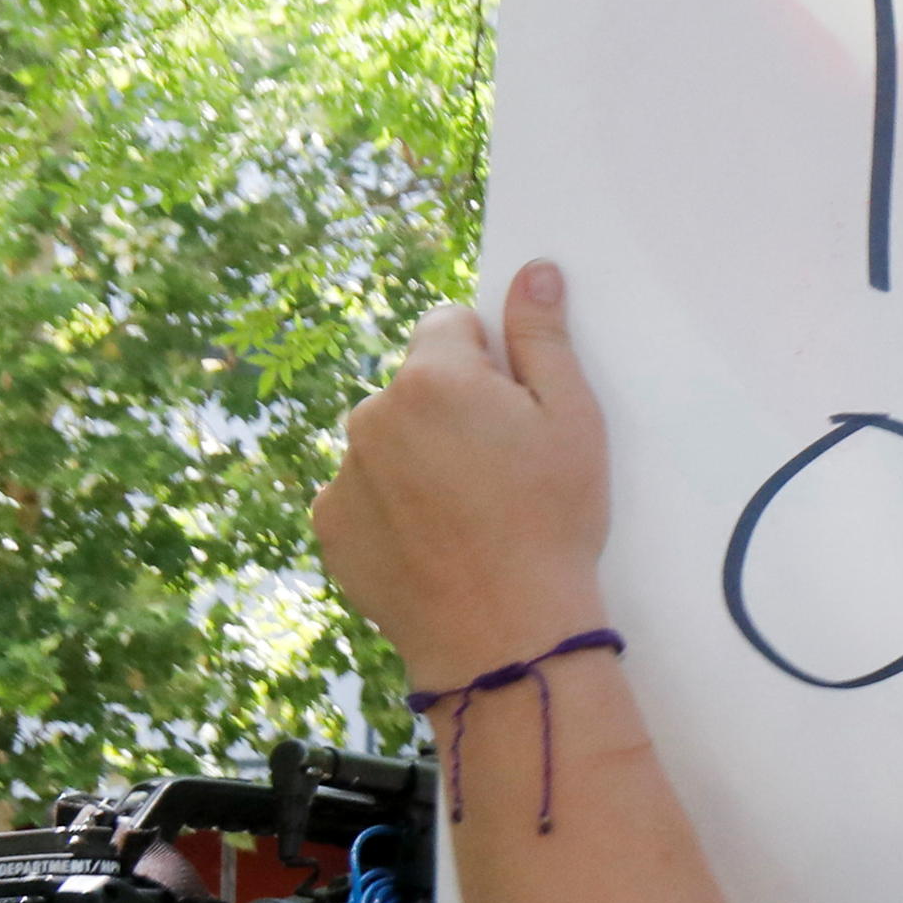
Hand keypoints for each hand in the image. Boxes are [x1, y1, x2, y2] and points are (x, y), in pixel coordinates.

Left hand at [311, 259, 612, 683]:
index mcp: (433, 377)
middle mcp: (372, 414)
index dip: (488, 361)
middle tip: (501, 469)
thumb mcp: (574, 419)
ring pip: (388, 441)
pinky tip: (437, 542)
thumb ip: (543, 336)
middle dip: (451, 411)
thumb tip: (532, 270)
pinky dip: (393, 508)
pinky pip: (362, 494)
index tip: (514, 409)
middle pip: (415, 385)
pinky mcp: (328, 524)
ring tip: (470, 514)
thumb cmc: (551, 520)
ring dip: (419, 459)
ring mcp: (342, 472)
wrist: (503, 632)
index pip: (448, 325)